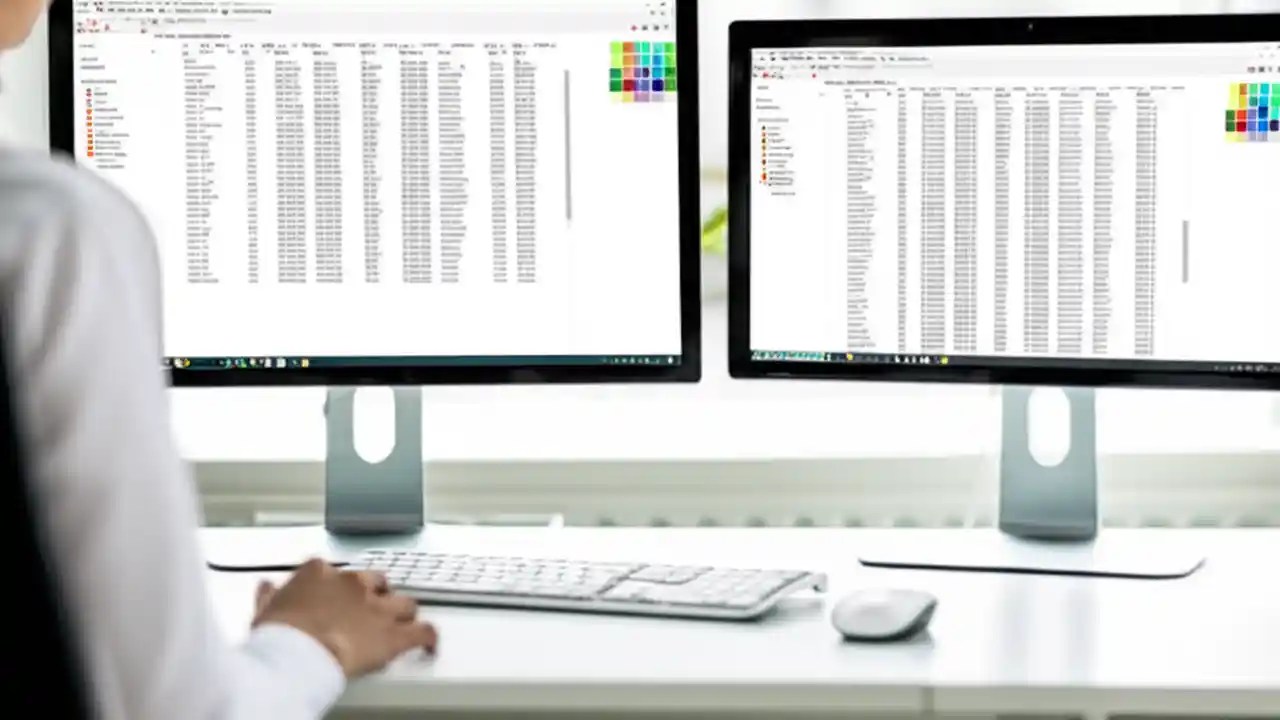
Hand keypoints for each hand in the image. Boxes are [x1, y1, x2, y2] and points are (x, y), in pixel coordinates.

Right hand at [252, 559, 438, 678]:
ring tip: (401, 625)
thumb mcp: (265, 610)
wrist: (296, 654)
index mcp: (320, 573)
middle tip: (370, 610)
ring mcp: (377, 607)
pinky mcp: (393, 634)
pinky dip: (427, 637)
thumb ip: (271, 596)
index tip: (335, 595)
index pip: (335, 570)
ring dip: (403, 614)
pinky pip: (422, 632)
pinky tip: (429, 643)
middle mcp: (354, 583)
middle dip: (377, 594)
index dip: (339, 585)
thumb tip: (266, 588)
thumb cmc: (277, 635)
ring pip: (403, 603)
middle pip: (377, 581)